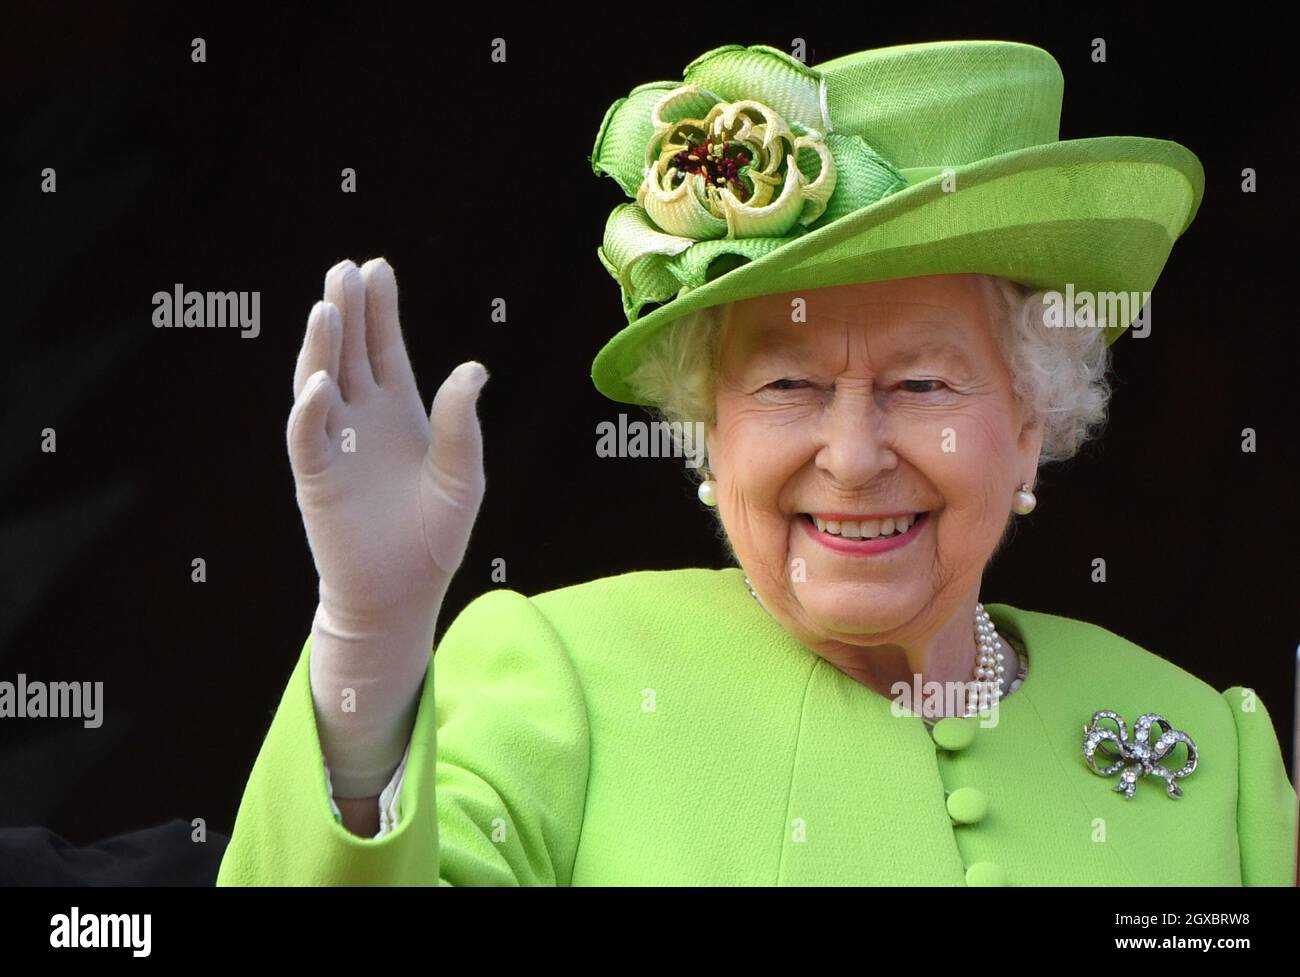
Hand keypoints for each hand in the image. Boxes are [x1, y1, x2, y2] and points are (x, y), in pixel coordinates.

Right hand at [286, 257, 487, 801]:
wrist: (402, 594)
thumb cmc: (434, 538)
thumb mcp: (463, 477)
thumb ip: (461, 425)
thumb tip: (472, 369)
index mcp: (400, 413)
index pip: (385, 349)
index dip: (381, 311)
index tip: (379, 268)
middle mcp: (362, 420)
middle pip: (349, 353)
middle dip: (347, 311)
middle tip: (345, 269)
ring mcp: (335, 446)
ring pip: (320, 383)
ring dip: (322, 346)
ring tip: (328, 305)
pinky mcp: (316, 479)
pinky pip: (307, 437)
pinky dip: (311, 409)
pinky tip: (322, 382)